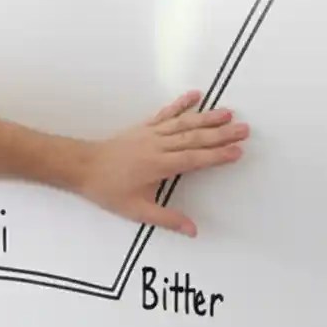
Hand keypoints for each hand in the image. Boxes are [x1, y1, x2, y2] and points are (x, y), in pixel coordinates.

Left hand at [78, 90, 248, 237]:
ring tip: (228, 111)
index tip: (238, 151)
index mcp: (159, 165)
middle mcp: (157, 145)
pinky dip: (180, 104)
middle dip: (221, 133)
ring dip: (206, 117)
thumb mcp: (137, 210)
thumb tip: (192, 230)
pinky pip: (165, 113)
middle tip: (244, 128)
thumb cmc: (108, 189)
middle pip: (194, 137)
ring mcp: (150, 133)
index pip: (195, 158)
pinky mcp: (143, 128)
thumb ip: (167, 219)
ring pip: (183, 123)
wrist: (81, 166)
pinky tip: (194, 95)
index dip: (218, 155)